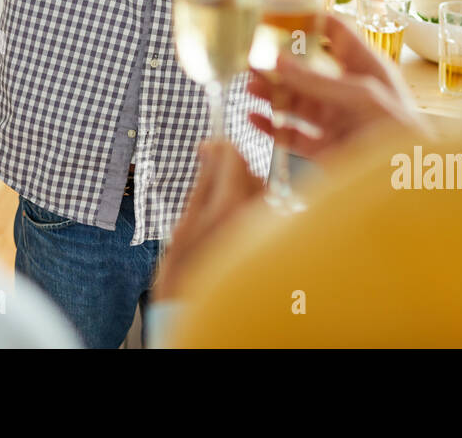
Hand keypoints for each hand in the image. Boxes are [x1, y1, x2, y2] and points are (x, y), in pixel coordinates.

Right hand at [153, 140, 263, 300]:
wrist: (201, 314)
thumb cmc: (187, 276)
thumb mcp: (185, 225)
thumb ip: (203, 183)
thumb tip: (210, 147)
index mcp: (229, 208)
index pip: (235, 158)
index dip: (222, 147)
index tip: (209, 146)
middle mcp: (256, 217)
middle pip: (251, 173)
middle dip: (231, 170)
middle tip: (210, 177)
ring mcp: (268, 231)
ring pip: (261, 193)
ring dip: (241, 191)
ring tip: (217, 211)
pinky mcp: (275, 244)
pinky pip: (266, 214)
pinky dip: (250, 212)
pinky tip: (232, 229)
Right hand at [247, 12, 431, 157]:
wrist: (412, 184)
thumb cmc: (401, 134)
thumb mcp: (363, 97)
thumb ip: (319, 81)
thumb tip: (279, 61)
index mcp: (366, 68)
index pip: (336, 33)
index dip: (308, 21)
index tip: (278, 13)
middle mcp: (349, 92)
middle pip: (307, 69)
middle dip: (279, 62)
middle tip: (253, 54)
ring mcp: (335, 120)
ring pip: (295, 101)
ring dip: (271, 92)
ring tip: (249, 84)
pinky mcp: (324, 149)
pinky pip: (291, 134)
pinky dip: (271, 125)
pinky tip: (253, 117)